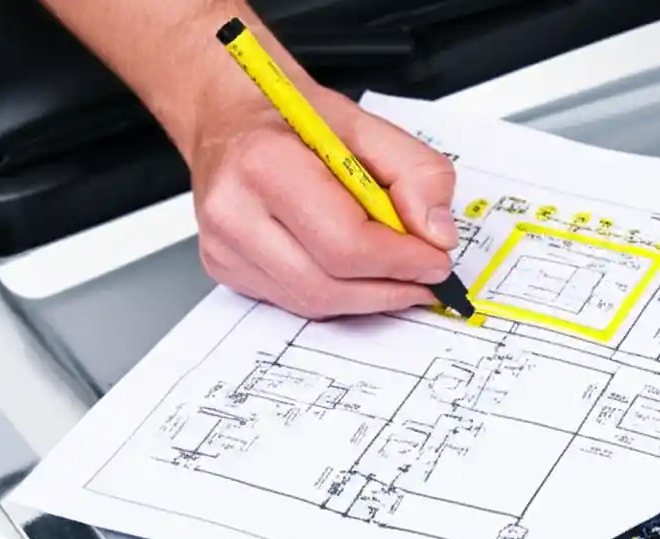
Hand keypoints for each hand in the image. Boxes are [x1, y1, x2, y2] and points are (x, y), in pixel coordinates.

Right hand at [191, 84, 458, 318]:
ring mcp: (221, 246)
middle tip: (427, 277)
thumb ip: (416, 170)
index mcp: (267, 164)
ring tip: (400, 276)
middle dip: (391, 288)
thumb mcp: (364, 123)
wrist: (225, 115)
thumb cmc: (288, 115)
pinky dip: (336, 293)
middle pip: (328, 285)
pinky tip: (355, 271)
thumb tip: (438, 233)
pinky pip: (292, 300)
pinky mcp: (222, 268)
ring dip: (367, 297)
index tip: (438, 260)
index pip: (346, 245)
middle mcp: (233, 211)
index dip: (403, 262)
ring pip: (311, 302)